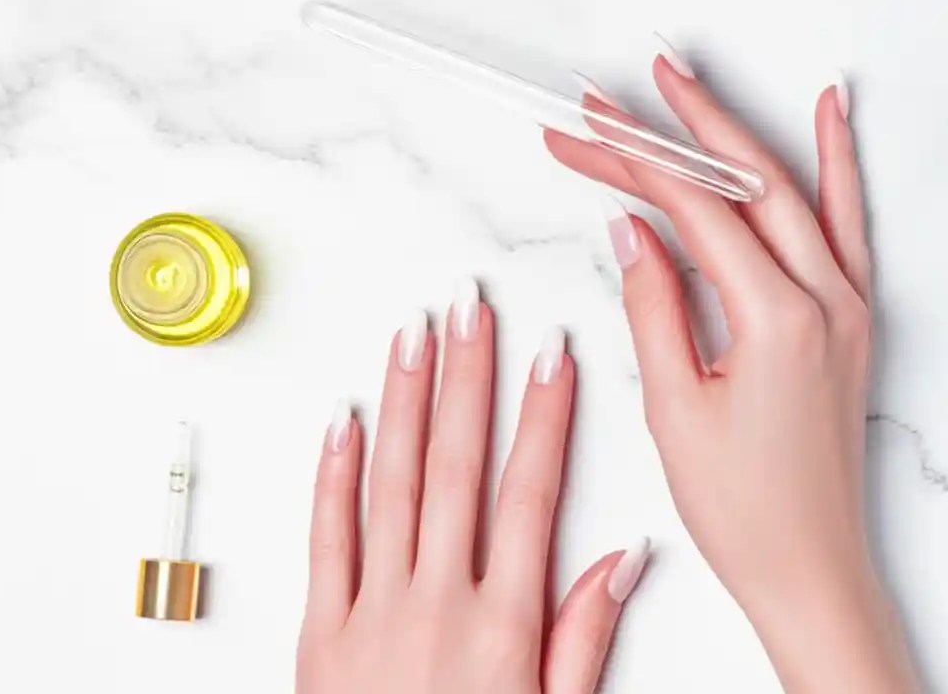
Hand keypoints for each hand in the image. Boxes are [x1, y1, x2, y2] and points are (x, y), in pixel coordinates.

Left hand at [296, 284, 649, 693]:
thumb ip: (585, 636)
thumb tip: (627, 557)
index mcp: (504, 624)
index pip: (530, 495)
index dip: (544, 419)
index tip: (551, 358)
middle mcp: (438, 602)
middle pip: (457, 469)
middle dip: (468, 381)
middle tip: (472, 310)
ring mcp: (372, 612)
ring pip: (391, 484)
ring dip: (405, 403)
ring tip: (415, 336)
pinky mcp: (321, 632)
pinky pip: (326, 538)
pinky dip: (333, 476)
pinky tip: (344, 419)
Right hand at [548, 45, 917, 692]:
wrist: (812, 569)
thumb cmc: (747, 509)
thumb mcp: (677, 410)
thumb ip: (655, 308)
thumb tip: (632, 233)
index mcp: (778, 321)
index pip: (694, 212)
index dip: (631, 165)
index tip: (584, 135)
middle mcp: (826, 299)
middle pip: (742, 184)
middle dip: (675, 131)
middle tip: (620, 97)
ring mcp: (849, 305)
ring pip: (791, 190)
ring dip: (737, 133)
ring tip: (691, 86)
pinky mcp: (852, 318)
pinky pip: (845, 220)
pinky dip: (835, 163)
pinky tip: (830, 116)